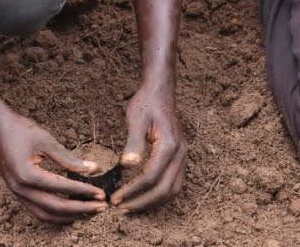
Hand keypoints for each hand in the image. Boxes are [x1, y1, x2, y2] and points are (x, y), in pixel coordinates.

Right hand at [0, 110, 107, 223]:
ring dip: (68, 217)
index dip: (83, 191)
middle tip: (100, 208)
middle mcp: (20, 189)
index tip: (100, 193)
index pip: (62, 188)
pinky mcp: (16, 192)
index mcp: (27, 175)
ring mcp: (16, 192)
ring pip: (45, 215)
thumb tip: (93, 168)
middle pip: (55, 208)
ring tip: (88, 213)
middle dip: (80, 209)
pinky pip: (37, 210)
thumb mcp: (46, 140)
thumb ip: (68, 158)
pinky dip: (55, 214)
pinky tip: (69, 211)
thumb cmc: (19, 129)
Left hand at [111, 77, 185, 212]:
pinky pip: (174, 183)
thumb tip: (127, 165)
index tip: (116, 198)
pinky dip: (160, 194)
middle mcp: (180, 154)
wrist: (161, 91)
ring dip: (153, 202)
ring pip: (173, 190)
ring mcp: (183, 157)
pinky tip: (144, 197)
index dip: (133, 191)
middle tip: (122, 209)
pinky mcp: (180, 158)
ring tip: (132, 207)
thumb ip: (133, 143)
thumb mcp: (136, 119)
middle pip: (165, 189)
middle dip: (143, 202)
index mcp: (169, 145)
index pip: (151, 177)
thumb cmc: (146, 103)